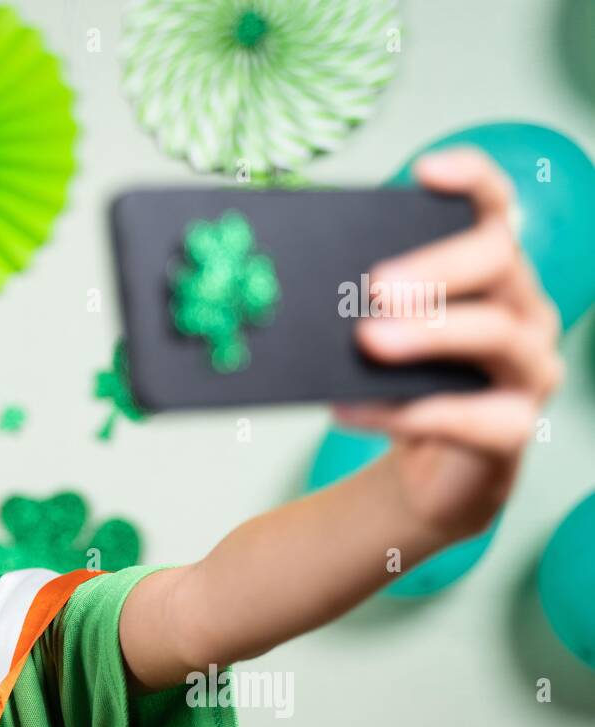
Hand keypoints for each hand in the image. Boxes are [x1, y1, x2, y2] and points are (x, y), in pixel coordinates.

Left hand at [335, 149, 563, 543]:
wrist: (427, 470)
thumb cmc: (401, 386)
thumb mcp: (381, 334)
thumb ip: (357, 305)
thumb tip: (280, 280)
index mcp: (492, 274)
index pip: (495, 209)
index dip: (471, 180)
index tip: (424, 171)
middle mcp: (524, 310)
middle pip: (499, 261)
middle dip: (437, 267)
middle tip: (376, 287)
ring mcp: (530, 369)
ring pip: (496, 335)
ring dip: (427, 335)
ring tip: (367, 341)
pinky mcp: (514, 428)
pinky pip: (472, 416)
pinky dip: (406, 412)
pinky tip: (349, 410)